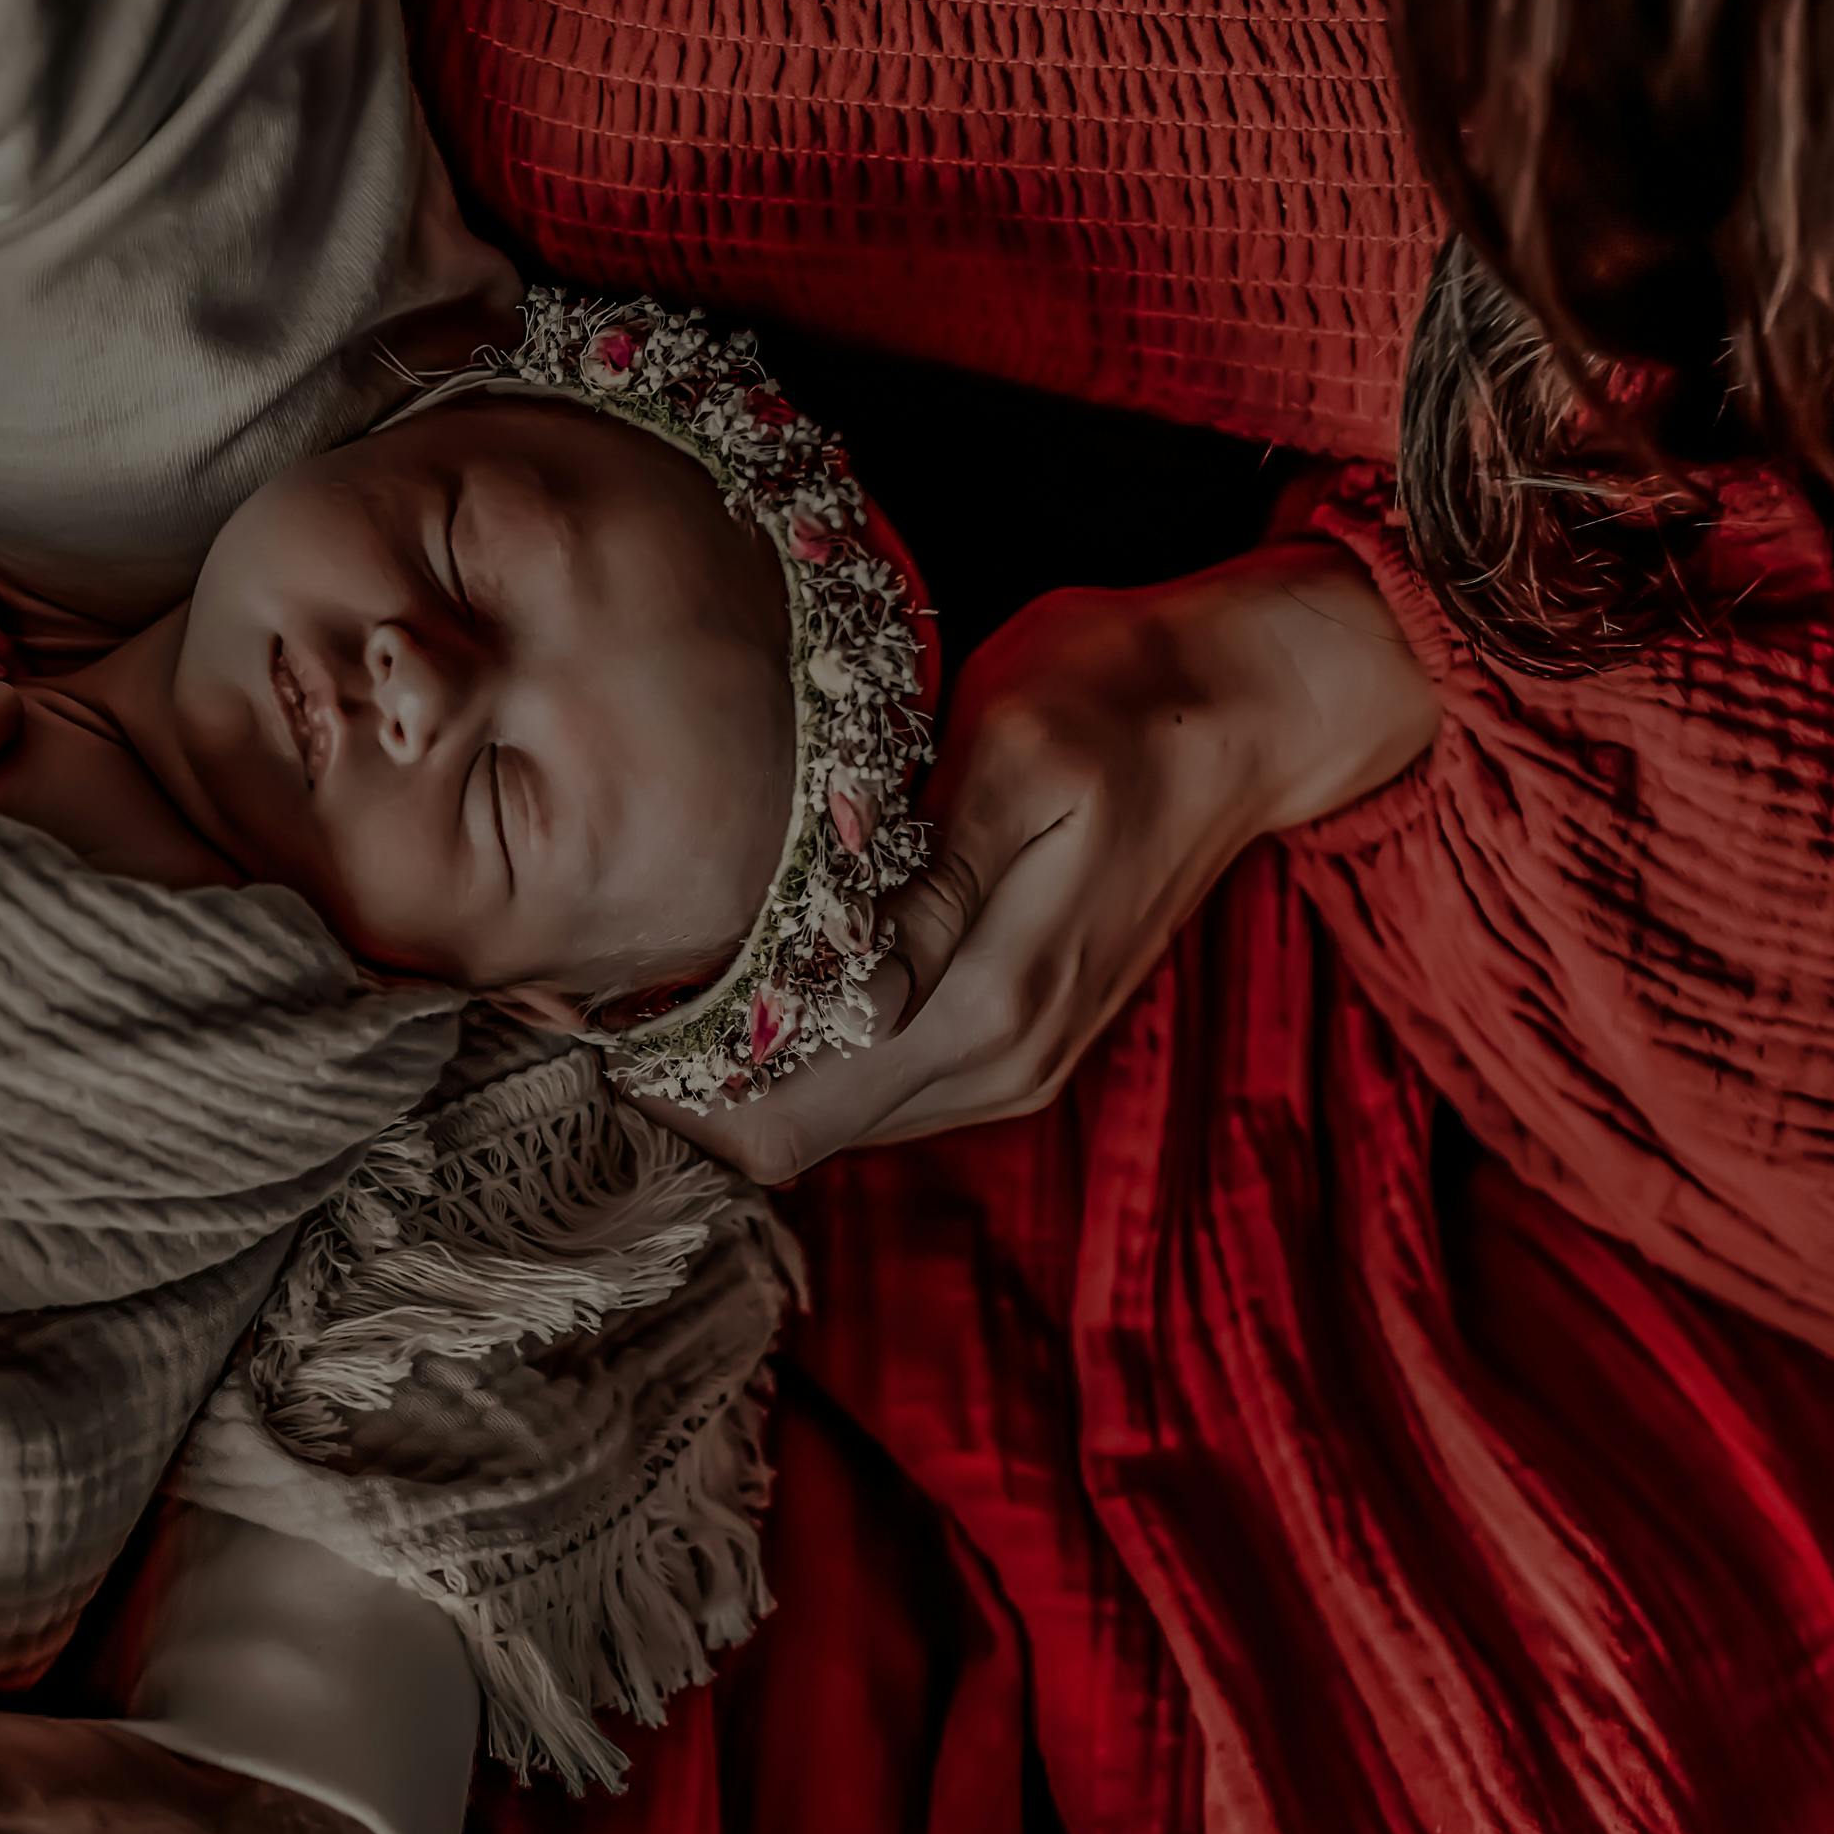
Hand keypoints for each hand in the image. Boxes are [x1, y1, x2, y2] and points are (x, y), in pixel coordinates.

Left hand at [647, 541, 1439, 1182]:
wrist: (1249, 707)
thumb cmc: (1121, 697)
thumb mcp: (1012, 754)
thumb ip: (928, 889)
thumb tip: (843, 992)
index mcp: (986, 1006)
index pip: (783, 1111)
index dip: (670, 1085)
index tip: (585, 1015)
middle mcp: (1000, 1063)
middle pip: (789, 1136)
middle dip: (684, 1089)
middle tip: (584, 999)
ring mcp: (1014, 1063)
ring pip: (828, 1122)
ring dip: (737, 1075)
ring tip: (643, 987)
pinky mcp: (1016, 1039)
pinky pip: (874, 1087)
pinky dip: (797, 1056)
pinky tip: (743, 983)